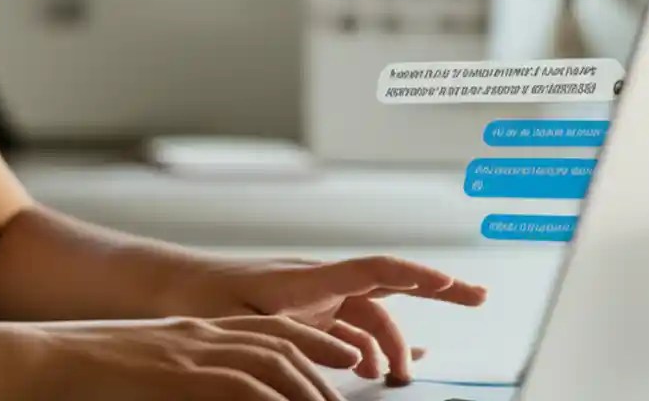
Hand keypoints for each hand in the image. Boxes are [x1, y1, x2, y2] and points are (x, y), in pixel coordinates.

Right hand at [28, 314, 360, 400]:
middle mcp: (200, 334)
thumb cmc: (90, 372)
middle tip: (347, 398)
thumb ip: (185, 375)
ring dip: (307, 389)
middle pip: (280, 344)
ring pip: (272, 363)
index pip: (268, 327)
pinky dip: (273, 398)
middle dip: (322, 370)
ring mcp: (191, 352)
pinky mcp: (180, 374)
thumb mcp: (148, 367)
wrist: (48, 361)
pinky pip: (242, 385)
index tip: (346, 355)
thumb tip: (205, 388)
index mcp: (194, 329)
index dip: (314, 338)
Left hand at [156, 255, 487, 384]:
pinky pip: (348, 328)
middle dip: (432, 294)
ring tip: (401, 377)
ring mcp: (312, 298)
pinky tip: (378, 367)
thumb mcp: (248, 320)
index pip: (376, 270)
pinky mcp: (303, 314)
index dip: (418, 276)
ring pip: (369, 317)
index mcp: (309, 278)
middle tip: (479, 300)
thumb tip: (350, 358)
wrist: (170, 287)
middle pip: (385, 291)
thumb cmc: (203, 297)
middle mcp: (318, 283)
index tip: (455, 283)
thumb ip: (297, 335)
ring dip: (390, 343)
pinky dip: (367, 347)